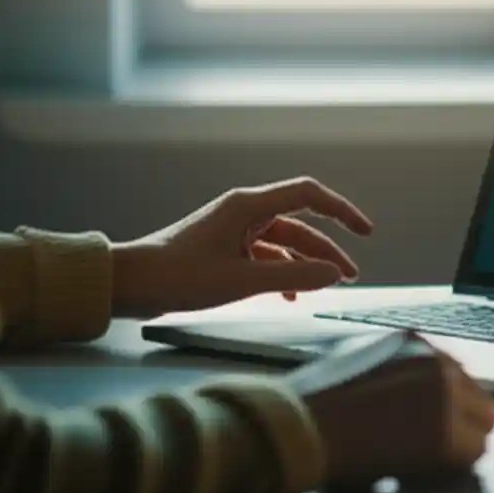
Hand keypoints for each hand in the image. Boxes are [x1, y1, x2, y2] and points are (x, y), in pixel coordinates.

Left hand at [110, 176, 373, 315]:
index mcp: (249, 206)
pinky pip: (263, 256)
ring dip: (305, 264)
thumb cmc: (179, 277)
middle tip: (350, 276)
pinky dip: (281, 273)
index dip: (341, 211)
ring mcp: (233, 230)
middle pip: (299, 224)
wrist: (128, 283)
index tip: (365, 232)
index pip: (308, 195)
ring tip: (326, 288)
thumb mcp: (242, 280)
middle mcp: (244, 212)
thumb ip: (293, 277)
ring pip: (282, 243)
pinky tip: (290, 297)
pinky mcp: (223, 249)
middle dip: (327, 249)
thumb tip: (334, 274)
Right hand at [296, 334, 493, 485]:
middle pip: (478, 397)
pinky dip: (455, 464)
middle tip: (440, 443)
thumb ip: (393, 366)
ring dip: (461, 443)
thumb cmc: (315, 401)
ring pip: (482, 426)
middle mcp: (438, 363)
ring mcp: (446, 398)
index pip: (456, 373)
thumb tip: (416, 387)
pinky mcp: (446, 435)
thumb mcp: (356, 360)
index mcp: (415, 342)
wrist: (300, 428)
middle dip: (463, 421)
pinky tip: (427, 466)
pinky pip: (474, 453)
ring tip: (428, 456)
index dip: (448, 402)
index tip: (435, 419)